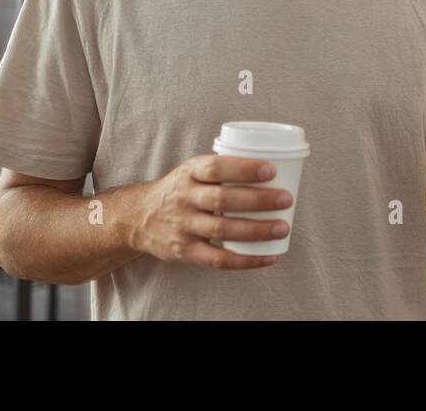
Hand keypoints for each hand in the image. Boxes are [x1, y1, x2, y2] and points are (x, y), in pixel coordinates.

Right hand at [127, 154, 292, 269]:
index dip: (244, 169)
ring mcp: (183, 226)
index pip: (215, 167)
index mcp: (189, 173)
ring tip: (283, 227)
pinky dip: (246, 260)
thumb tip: (275, 165)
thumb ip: (222, 169)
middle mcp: (184, 199)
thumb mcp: (192, 170)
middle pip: (222, 199)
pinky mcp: (185, 251)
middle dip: (258, 200)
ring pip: (222, 230)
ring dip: (256, 230)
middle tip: (286, 198)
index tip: (271, 170)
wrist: (139, 217)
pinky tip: (268, 257)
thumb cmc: (181, 189)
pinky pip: (218, 259)